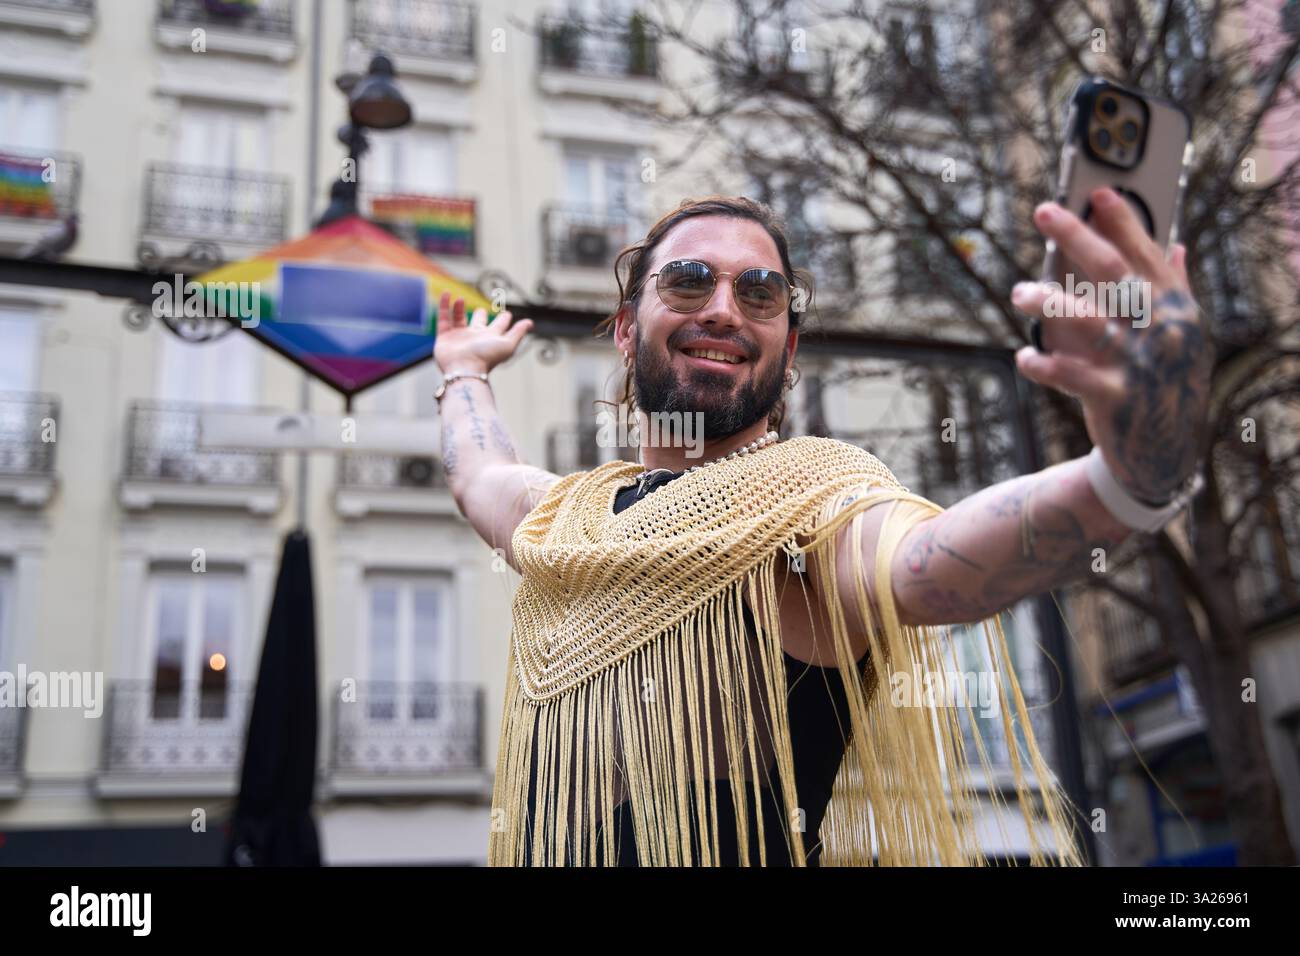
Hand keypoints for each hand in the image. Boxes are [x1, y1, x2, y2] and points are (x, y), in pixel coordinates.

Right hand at [433, 291, 533, 375]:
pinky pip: (443, 318)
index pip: (499, 326)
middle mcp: (475, 337)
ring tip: (460, 298)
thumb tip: (530, 322)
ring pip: (459, 319)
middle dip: (480, 317)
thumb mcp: (507, 344)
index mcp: (490, 338)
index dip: (504, 320)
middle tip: (482, 310)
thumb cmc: (487, 357)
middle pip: (478, 324)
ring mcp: (459, 337)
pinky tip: (447, 294)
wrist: (464, 368)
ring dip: (459, 309)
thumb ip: (518, 332)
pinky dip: (444, 306)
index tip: (507, 314)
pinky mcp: (444, 336)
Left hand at [1012, 187, 1213, 502]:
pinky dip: (1042, 364)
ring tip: (1019, 292)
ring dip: (1048, 302)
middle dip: (1077, 237)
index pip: (1146, 253)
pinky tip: (1023, 357)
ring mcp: (1137, 363)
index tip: (1096, 192)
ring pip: (1086, 320)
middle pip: (1112, 273)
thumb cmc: (1166, 381)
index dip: (1122, 220)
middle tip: (1044, 211)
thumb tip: (1176, 245)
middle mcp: (1159, 330)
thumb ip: (1176, 290)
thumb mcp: (1184, 335)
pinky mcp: (1112, 397)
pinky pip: (1069, 374)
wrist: (1164, 452)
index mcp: (1175, 308)